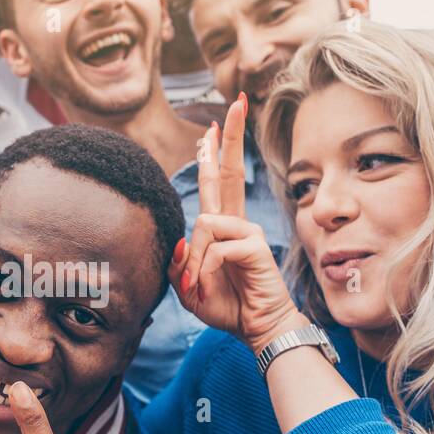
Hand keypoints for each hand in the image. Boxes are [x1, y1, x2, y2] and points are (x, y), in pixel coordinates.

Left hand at [174, 96, 298, 352]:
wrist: (255, 329)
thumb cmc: (225, 306)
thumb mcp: (187, 286)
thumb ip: (178, 263)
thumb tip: (178, 238)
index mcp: (222, 227)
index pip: (217, 182)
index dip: (212, 156)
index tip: (207, 131)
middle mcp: (236, 222)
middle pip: (231, 172)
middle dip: (230, 138)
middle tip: (235, 104)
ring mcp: (247, 232)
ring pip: (205, 223)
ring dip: (192, 259)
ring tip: (196, 285)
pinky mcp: (255, 246)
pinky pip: (216, 246)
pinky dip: (204, 267)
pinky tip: (208, 284)